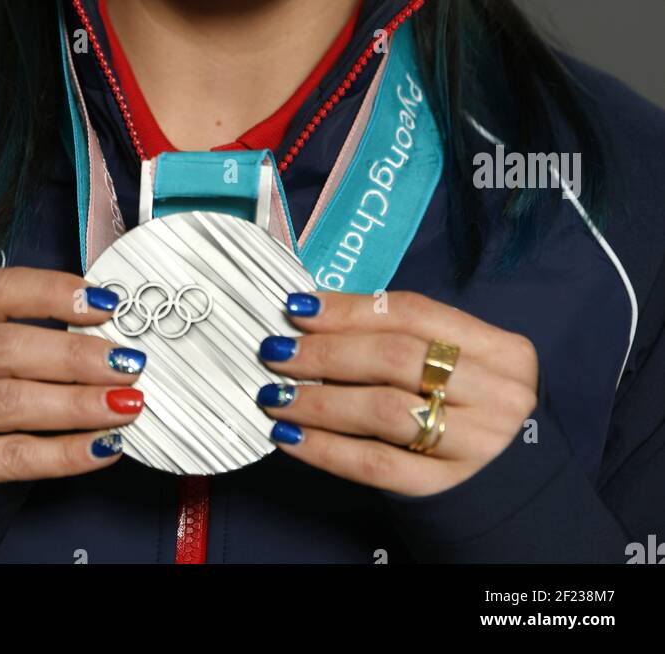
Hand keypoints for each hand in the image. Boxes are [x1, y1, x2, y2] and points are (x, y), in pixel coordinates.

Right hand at [0, 267, 146, 485]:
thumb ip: (11, 330)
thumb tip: (100, 327)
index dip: (55, 292)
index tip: (106, 303)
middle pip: (7, 348)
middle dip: (76, 355)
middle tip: (128, 362)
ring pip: (12, 401)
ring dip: (79, 403)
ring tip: (126, 403)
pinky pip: (12, 455)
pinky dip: (65, 452)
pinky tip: (104, 446)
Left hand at [256, 289, 538, 495]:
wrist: (521, 487)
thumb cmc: (480, 409)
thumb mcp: (469, 364)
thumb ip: (412, 340)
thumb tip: (320, 321)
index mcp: (502, 350)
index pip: (414, 314)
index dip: (350, 308)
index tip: (299, 307)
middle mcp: (497, 395)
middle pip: (394, 358)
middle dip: (326, 351)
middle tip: (277, 349)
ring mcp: (475, 445)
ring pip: (382, 410)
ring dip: (318, 400)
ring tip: (274, 394)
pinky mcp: (448, 489)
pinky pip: (376, 464)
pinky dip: (326, 449)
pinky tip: (290, 436)